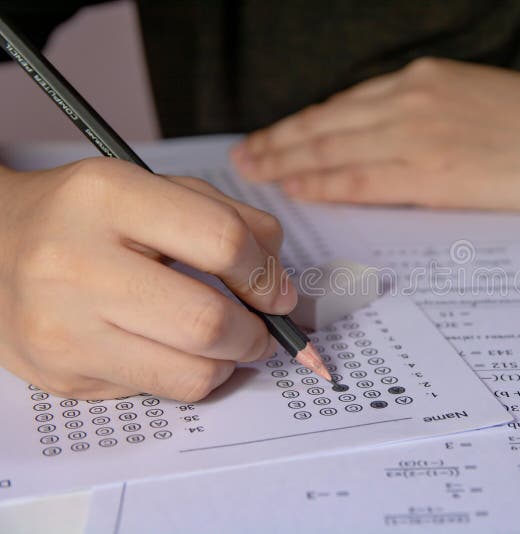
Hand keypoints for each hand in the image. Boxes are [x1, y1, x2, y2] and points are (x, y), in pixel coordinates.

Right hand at [0, 158, 294, 400]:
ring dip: (230, 362)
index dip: (265, 274)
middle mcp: (75, 264)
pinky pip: (160, 392)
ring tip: (228, 342)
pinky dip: (191, 376)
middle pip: (208, 323)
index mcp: (108, 198)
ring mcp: (63, 328)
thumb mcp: (156, 190)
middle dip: (256, 334)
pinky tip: (180, 351)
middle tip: (261, 327)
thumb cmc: (88, 217)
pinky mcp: (63, 375)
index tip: (276, 289)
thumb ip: (232, 220)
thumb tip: (281, 286)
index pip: (221, 242)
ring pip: (190, 373)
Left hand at [231, 58, 519, 209]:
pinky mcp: (429, 172)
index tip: (274, 135)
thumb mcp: (472, 98)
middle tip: (244, 155)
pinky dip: (323, 183)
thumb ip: (424, 112)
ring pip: (333, 149)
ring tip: (255, 172)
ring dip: (288, 162)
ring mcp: (416, 134)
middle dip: (280, 141)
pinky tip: (295, 188)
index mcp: (422, 80)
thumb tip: (384, 140)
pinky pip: (360, 179)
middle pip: (327, 123)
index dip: (303, 123)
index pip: (344, 104)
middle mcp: (410, 100)